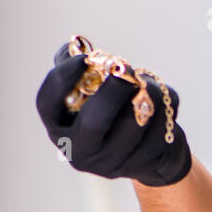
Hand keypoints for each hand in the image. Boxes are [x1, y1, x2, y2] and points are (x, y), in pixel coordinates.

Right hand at [35, 41, 191, 186]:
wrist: (149, 150)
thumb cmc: (113, 111)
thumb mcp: (91, 90)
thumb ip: (80, 66)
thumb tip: (78, 46)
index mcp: (60, 129)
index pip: (46, 104)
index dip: (63, 78)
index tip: (84, 59)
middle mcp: (79, 152)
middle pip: (94, 121)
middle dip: (113, 90)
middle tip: (126, 69)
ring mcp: (111, 164)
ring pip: (133, 123)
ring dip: (146, 92)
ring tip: (147, 82)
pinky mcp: (141, 166)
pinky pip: (158, 129)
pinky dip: (165, 108)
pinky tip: (163, 102)